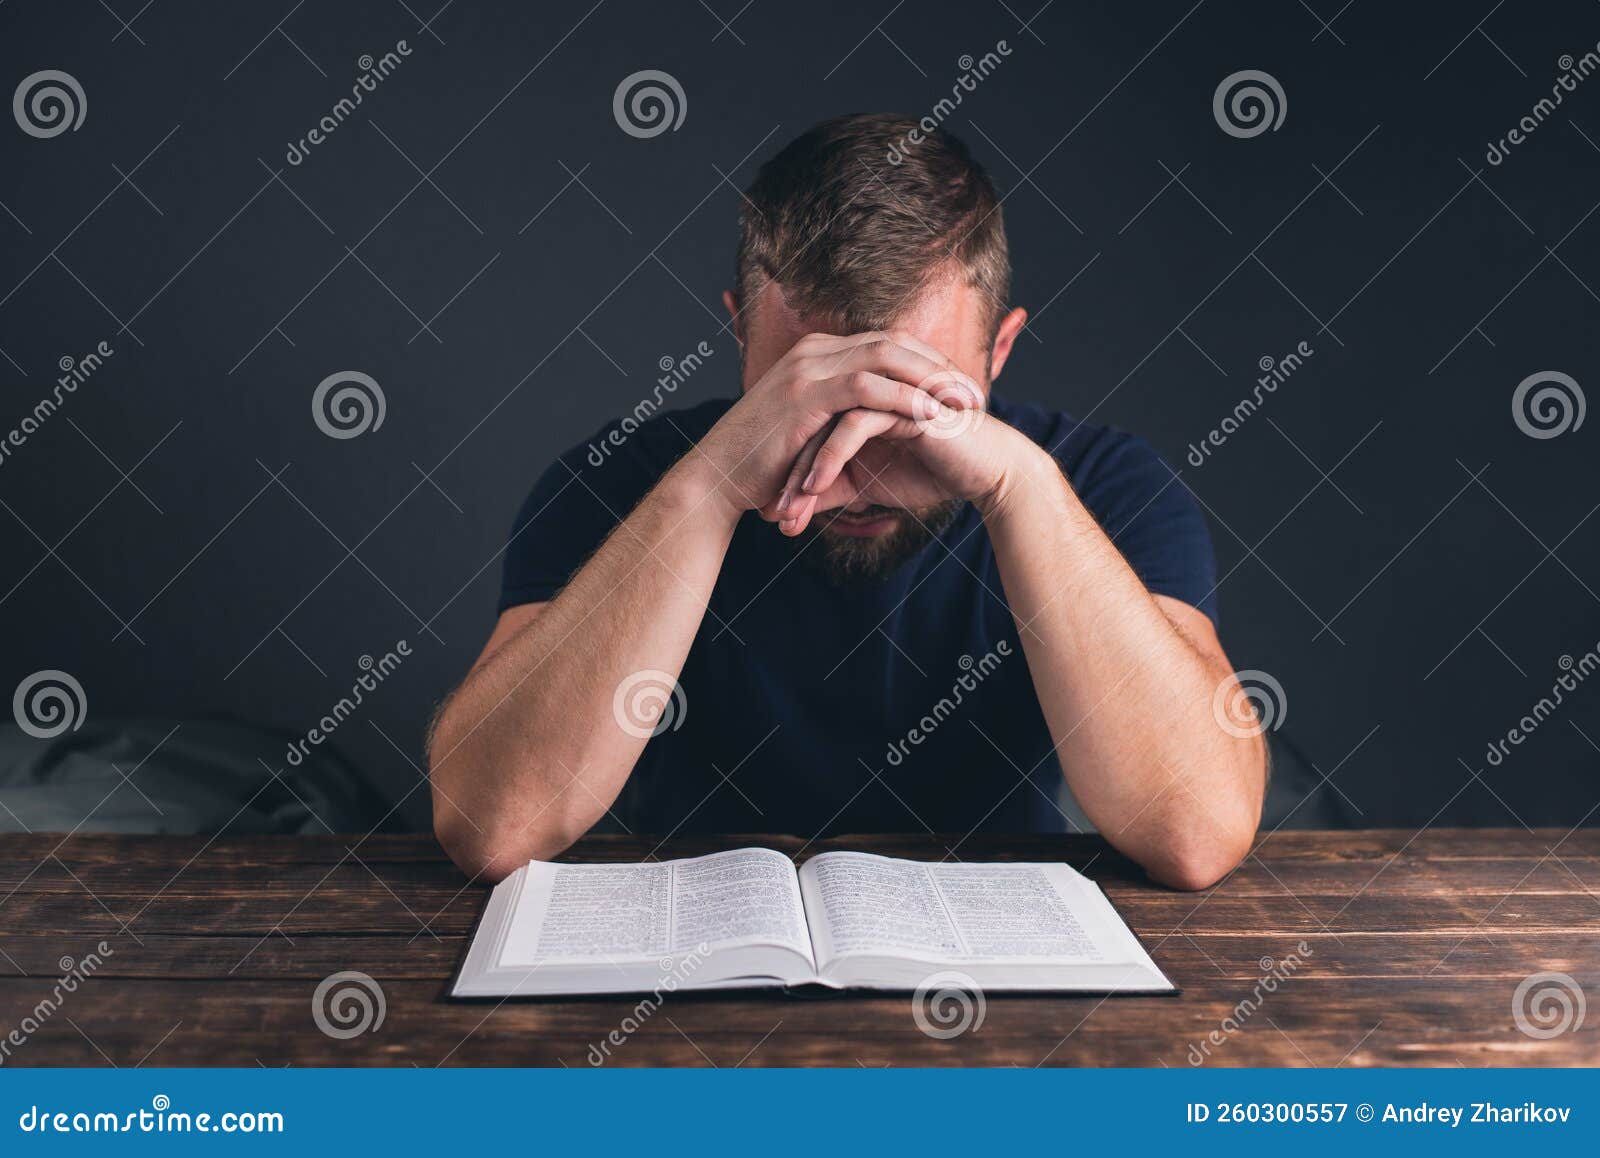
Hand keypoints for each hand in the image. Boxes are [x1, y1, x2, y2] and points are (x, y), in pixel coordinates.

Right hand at [688, 332, 970, 521]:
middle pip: (893, 342)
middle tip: (975, 393)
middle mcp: (813, 352)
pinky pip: (867, 387)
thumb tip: (876, 429)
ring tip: (965, 405)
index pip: (885, 343)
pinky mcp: (805, 395)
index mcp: (816, 354)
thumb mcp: (808, 431)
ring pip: (885, 357)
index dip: (928, 362)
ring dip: (931, 380)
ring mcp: (807, 369)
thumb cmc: (760, 466)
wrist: (715, 479)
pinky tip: (932, 416)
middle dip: (940, 366)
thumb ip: (840, 418)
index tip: (960, 388)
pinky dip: (904, 398)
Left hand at [777, 358, 1044, 535]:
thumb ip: (829, 490)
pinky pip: (855, 425)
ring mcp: (884, 388)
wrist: (984, 471)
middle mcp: (864, 386)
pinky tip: (818, 488)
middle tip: (770, 514)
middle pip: (808, 424)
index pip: (804, 430)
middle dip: (786, 474)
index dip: (784, 472)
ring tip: (788, 508)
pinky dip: (832, 457)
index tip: (770, 512)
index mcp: (853, 398)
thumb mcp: (866, 487)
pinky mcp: (902, 400)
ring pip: (826, 423)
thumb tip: (789, 512)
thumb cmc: (929, 472)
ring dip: (803, 468)